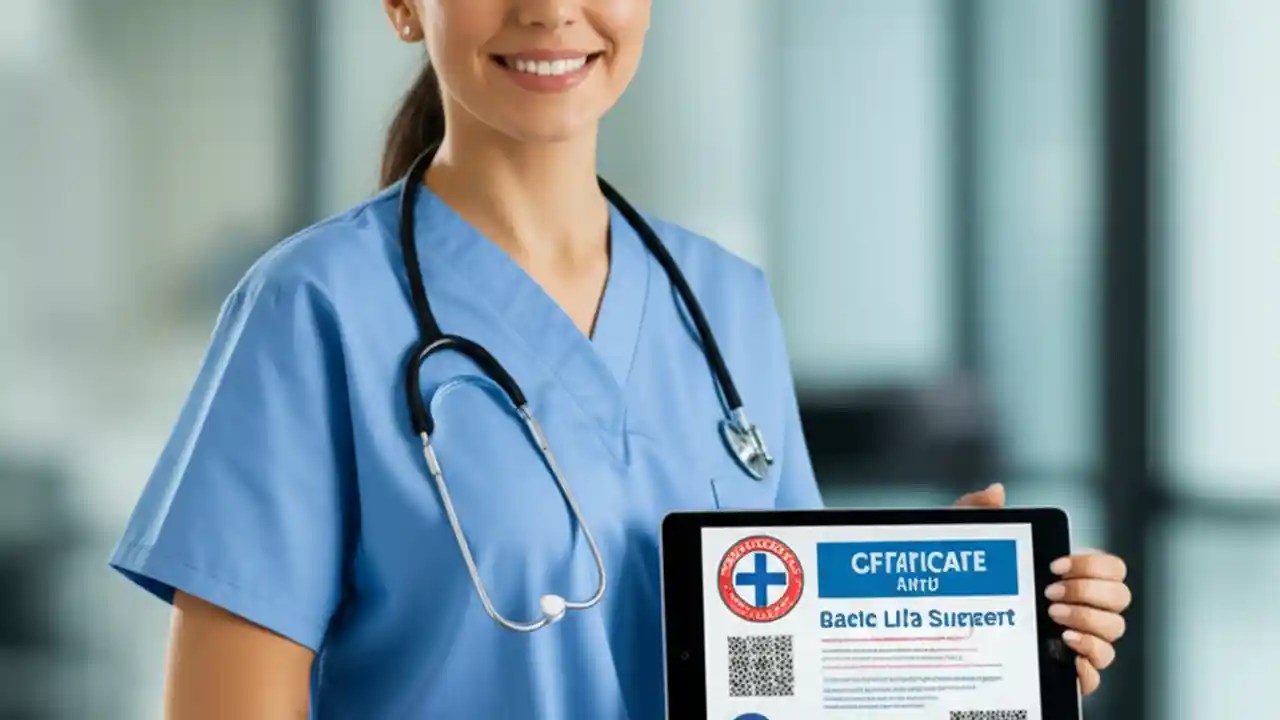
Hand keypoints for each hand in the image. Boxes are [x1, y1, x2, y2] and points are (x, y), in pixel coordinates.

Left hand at [952, 484, 1132, 695]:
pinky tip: (1062, 644)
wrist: (947, 637)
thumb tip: (996, 491)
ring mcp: (1080, 643)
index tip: (1055, 565)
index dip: (1093, 563)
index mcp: (1068, 580)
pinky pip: (1098, 670)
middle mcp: (1082, 611)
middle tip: (1049, 593)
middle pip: (1120, 597)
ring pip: (1114, 631)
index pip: (1110, 568)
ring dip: (1088, 620)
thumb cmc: (967, 589)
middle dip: (1090, 591)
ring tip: (1051, 615)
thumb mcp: (966, 549)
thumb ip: (977, 512)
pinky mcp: (1069, 674)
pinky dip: (1087, 655)